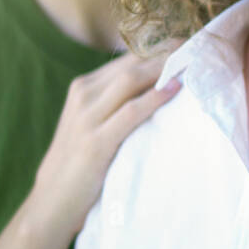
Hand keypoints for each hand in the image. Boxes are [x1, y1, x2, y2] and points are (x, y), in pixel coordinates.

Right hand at [29, 44, 183, 239]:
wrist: (51, 201)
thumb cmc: (78, 164)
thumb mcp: (89, 125)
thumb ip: (113, 105)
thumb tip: (155, 90)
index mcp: (82, 88)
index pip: (126, 60)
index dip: (158, 51)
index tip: (186, 47)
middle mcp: (83, 96)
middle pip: (131, 65)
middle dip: (166, 55)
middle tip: (197, 51)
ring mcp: (87, 117)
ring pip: (131, 80)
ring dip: (164, 69)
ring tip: (192, 64)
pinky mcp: (96, 141)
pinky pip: (131, 111)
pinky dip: (155, 97)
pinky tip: (175, 89)